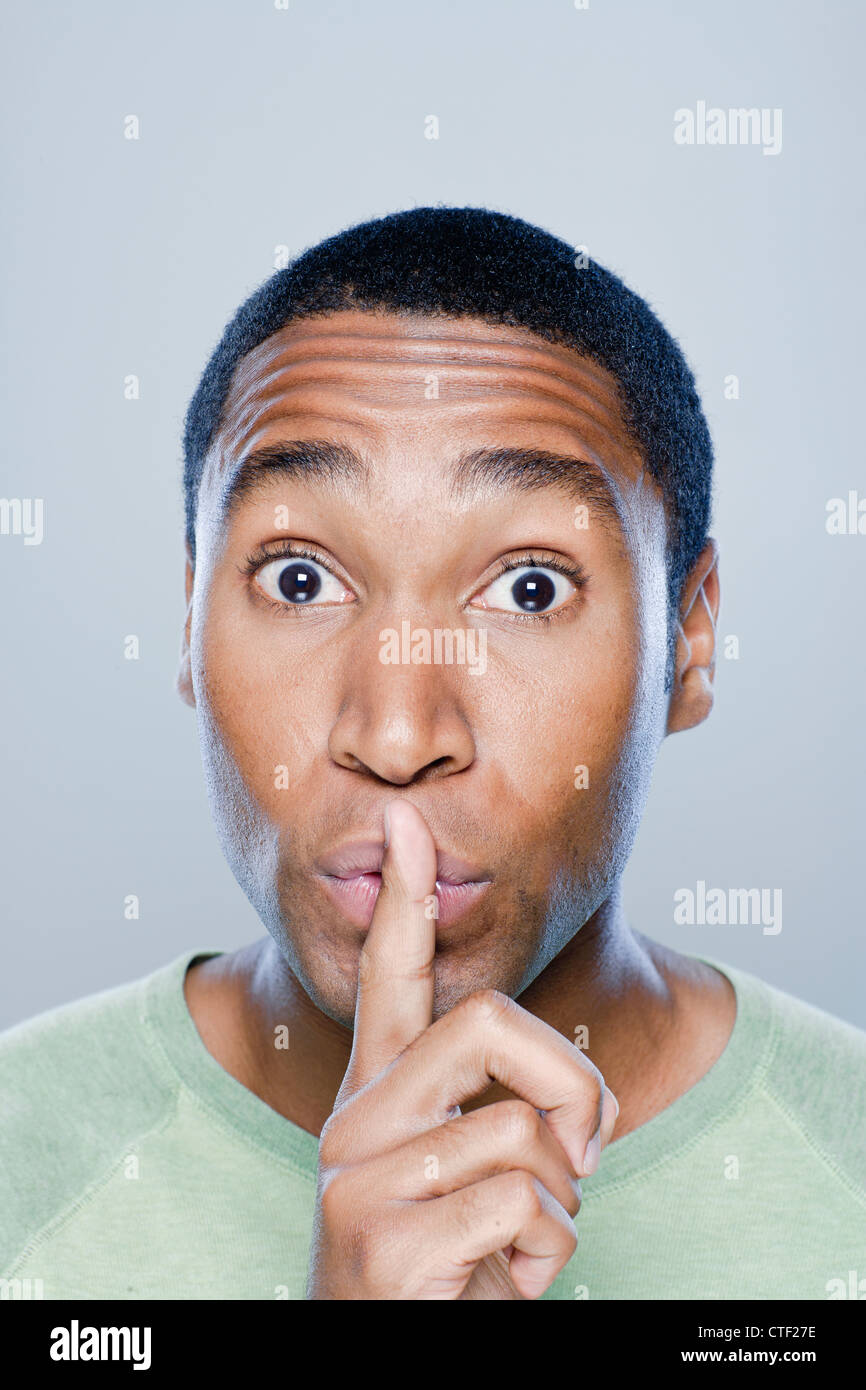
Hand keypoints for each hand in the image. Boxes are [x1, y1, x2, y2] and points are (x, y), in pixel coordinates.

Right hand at [306, 799, 617, 1299]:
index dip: (404, 898)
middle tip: (582, 1151)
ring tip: (521, 1243)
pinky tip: (502, 1282)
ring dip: (562, 1201)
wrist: (380, 1362)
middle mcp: (357, 1120)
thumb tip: (576, 1100)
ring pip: (523, 1132)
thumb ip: (487, 1113)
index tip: (409, 825)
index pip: (390, 978)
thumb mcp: (456, 1177)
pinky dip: (550, 1256)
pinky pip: (522, 1207)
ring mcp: (361, 1179)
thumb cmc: (440, 1267)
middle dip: (571, 1081)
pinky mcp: (382, 1241)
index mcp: (379, 1095)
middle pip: (490, 1021)